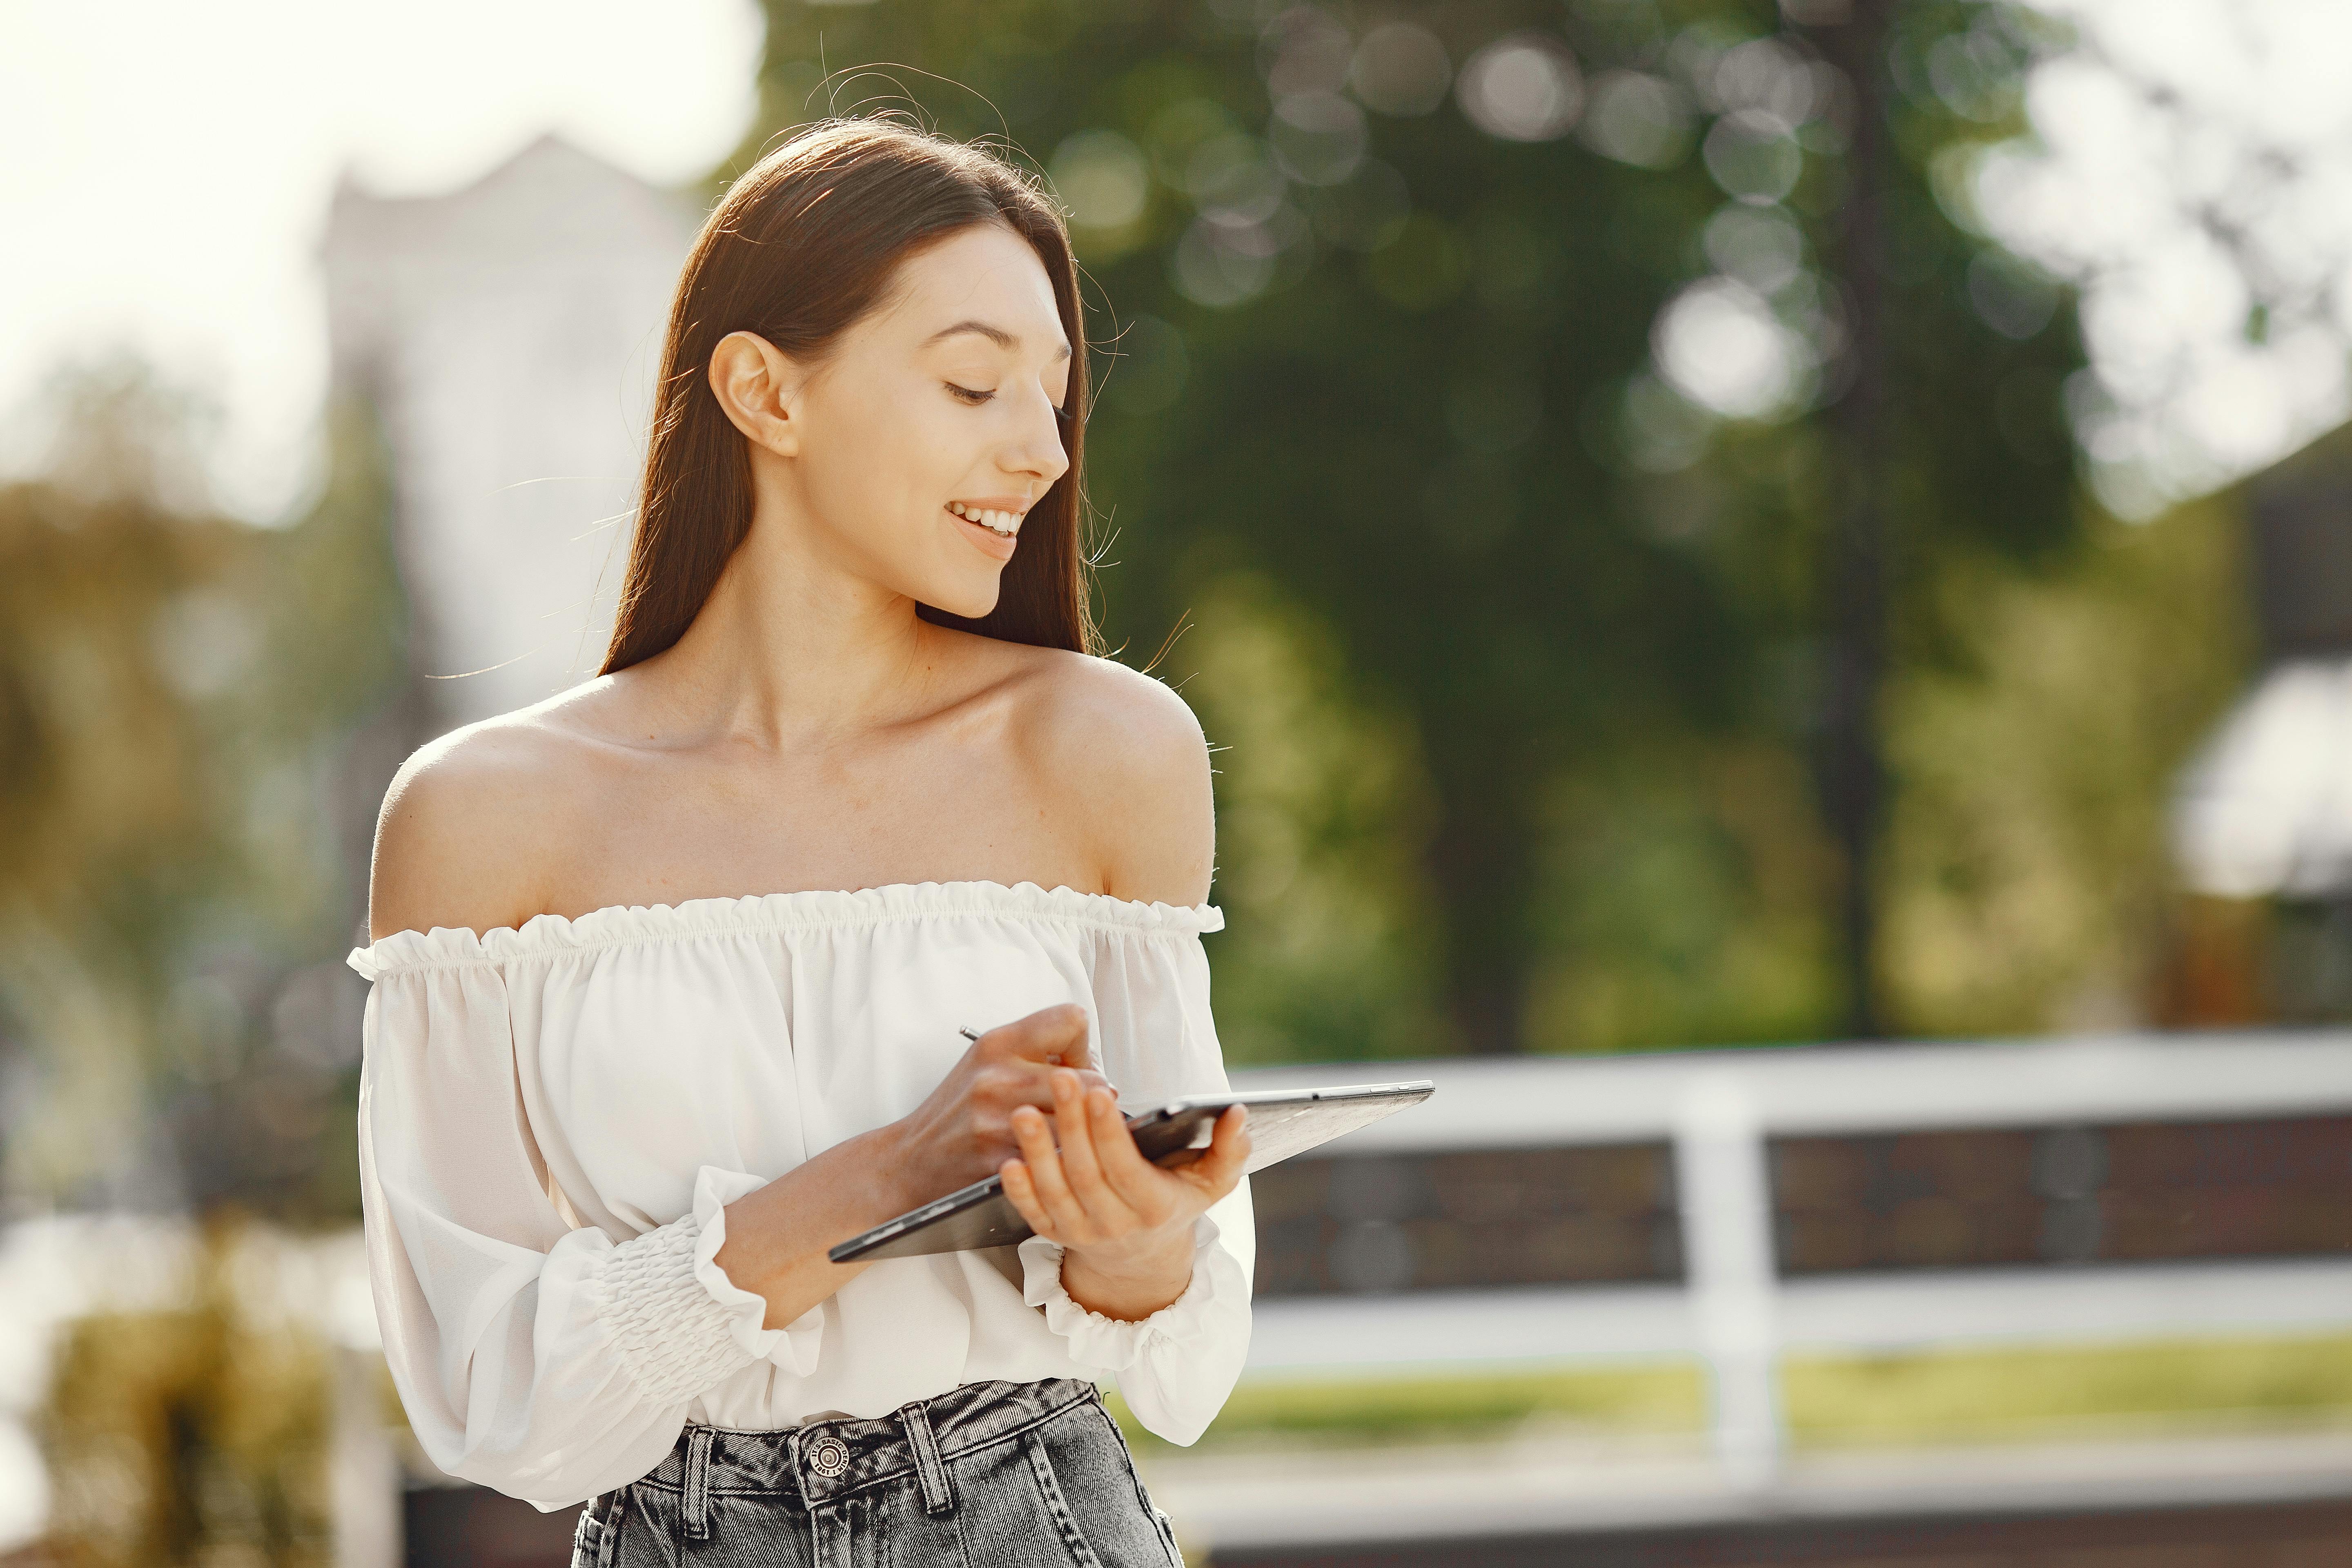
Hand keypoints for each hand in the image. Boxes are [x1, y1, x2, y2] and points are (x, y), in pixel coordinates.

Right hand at [886, 1004, 1116, 1206]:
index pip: (1072, 1020)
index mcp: (997, 1043)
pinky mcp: (1002, 1161)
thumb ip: (1034, 1050)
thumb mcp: (986, 1061)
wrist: (910, 1160)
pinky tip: (1052, 1158)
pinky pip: (1059, 1158)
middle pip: (1088, 1079)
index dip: (1082, 1045)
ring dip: (1083, 1132)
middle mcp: (998, 1076)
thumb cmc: (957, 1111)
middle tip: (1079, 1108)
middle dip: (1092, 1097)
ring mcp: (1000, 1120)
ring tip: (1070, 1133)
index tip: (1071, 1066)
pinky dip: (1064, 1160)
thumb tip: (1092, 1061)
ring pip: (1080, 1122)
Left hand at [1000, 1069, 1250, 1319]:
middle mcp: (1115, 1225)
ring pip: (1055, 1193)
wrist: (1142, 1255)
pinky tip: (1008, 1161)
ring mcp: (1081, 1233)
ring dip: (1037, 1152)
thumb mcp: (1212, 1181)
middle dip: (1072, 1125)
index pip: (1127, 1169)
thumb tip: (1238, 1113)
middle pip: (1087, 1174)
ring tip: (1023, 1110)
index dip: (1110, 1133)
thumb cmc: (1177, 1200)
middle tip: (1059, 1079)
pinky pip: (1033, 1214)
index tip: (1097, 1092)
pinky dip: (1019, 1191)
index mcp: (1154, 1207)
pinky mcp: (1055, 1235)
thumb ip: (1230, 1149)